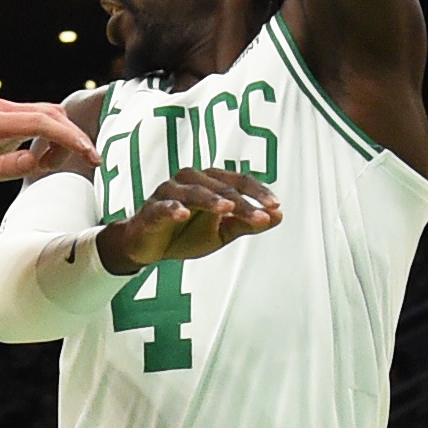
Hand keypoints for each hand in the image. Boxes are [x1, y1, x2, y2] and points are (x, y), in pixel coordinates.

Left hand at [0, 98, 98, 205]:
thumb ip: (3, 169)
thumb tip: (34, 161)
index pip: (41, 122)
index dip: (69, 137)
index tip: (89, 153)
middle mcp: (1, 111)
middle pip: (51, 115)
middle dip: (73, 138)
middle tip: (90, 163)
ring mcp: (5, 115)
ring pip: (49, 118)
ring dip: (60, 141)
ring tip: (48, 167)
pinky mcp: (9, 123)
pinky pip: (40, 124)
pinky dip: (50, 141)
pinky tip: (41, 160)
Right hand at [96, 167, 280, 273]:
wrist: (149, 248)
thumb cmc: (185, 234)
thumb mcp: (221, 233)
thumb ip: (247, 223)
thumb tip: (279, 217)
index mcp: (211, 182)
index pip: (238, 182)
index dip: (258, 193)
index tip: (275, 207)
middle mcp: (191, 180)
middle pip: (220, 187)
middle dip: (242, 202)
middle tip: (259, 216)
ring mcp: (170, 192)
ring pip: (194, 191)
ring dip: (211, 200)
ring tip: (227, 208)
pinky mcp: (152, 209)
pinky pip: (163, 206)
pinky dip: (173, 208)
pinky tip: (183, 214)